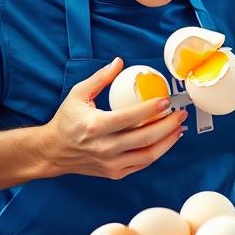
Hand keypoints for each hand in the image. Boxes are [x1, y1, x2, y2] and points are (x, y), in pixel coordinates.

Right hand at [42, 57, 187, 179]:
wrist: (53, 151)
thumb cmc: (67, 120)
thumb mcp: (78, 94)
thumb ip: (100, 78)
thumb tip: (119, 62)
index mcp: (95, 126)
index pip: (130, 118)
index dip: (151, 109)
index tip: (167, 100)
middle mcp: (104, 148)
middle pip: (145, 138)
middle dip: (168, 125)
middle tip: (181, 113)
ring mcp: (111, 163)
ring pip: (148, 154)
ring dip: (168, 140)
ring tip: (179, 126)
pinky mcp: (115, 173)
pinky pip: (143, 163)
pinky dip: (159, 152)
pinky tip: (168, 139)